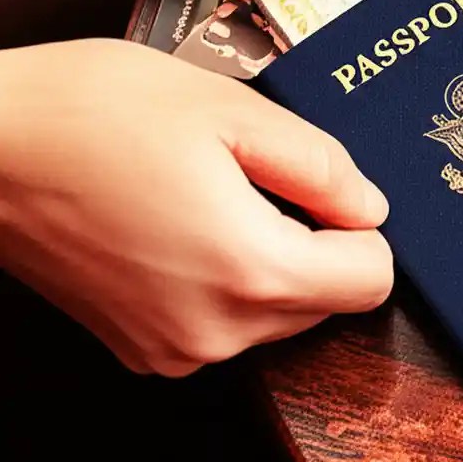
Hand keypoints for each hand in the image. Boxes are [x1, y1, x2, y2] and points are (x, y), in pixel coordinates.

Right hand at [0, 39, 393, 376]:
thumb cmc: (91, 113)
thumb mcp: (229, 111)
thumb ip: (321, 165)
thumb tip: (369, 208)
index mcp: (251, 273)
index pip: (371, 281)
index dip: (359, 227)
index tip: (315, 188)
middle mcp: (217, 332)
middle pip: (326, 300)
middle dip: (311, 243)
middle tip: (247, 181)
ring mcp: (174, 350)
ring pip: (276, 315)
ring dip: (265, 262)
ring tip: (202, 199)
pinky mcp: (140, 349)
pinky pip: (222, 322)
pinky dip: (220, 281)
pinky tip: (173, 227)